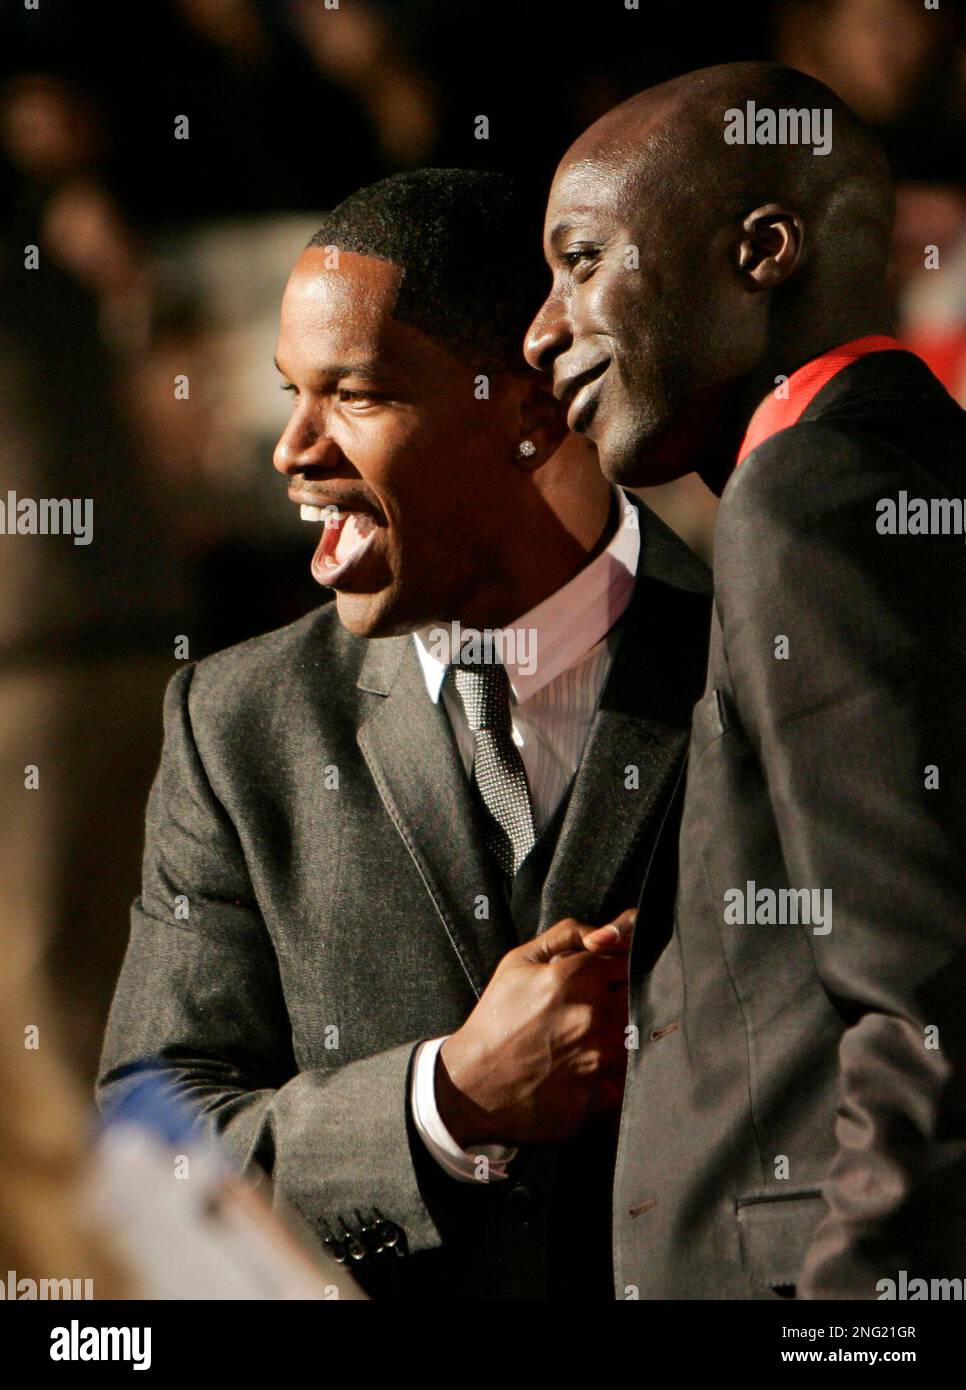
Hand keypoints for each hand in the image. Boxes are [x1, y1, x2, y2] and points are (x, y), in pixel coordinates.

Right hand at [436, 909, 636, 1146]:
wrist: (472, 1085)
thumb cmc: (498, 1019)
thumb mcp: (520, 961)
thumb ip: (569, 933)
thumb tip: (612, 929)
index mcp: (577, 976)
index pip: (635, 958)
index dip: (629, 966)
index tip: (616, 977)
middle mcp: (595, 1014)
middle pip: (647, 994)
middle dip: (635, 996)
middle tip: (610, 1007)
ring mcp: (603, 1058)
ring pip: (646, 1034)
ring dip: (633, 1033)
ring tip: (600, 1038)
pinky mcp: (604, 1096)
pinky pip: (638, 1076)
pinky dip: (628, 1070)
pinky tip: (600, 1069)